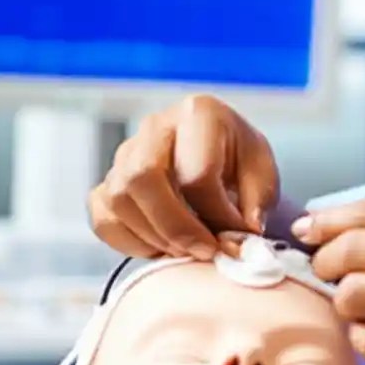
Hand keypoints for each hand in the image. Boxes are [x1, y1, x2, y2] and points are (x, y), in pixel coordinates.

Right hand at [88, 95, 279, 259]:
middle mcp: (155, 126)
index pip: (197, 172)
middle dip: (175, 226)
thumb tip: (238, 237)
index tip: (235, 238)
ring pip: (119, 198)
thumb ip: (256, 203)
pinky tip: (159, 248)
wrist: (218, 154)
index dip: (217, 215)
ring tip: (186, 250)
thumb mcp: (262, 171)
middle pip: (143, 177)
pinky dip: (127, 241)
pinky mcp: (109, 179)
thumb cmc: (240, 161)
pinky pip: (102, 215)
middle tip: (203, 251)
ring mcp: (126, 151)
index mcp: (199, 113)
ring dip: (153, 236)